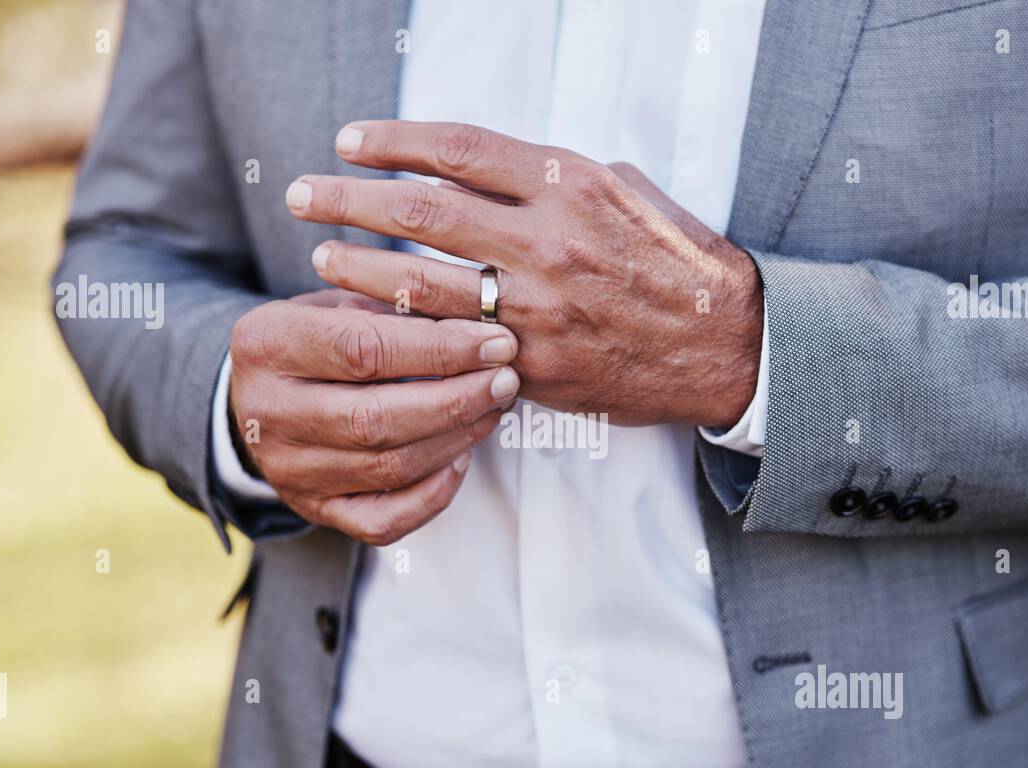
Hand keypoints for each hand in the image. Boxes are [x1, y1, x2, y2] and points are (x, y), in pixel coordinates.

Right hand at [228, 288, 519, 543]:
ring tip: (494, 408)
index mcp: (266, 345)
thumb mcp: (340, 303)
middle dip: (456, 400)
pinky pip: (383, 521)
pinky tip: (461, 458)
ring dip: (455, 439)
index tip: (495, 342)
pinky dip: (433, 494)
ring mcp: (288, 470)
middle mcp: (266, 413)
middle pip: (375, 418)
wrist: (260, 397)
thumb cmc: (316, 339)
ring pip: (388, 468)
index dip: (439, 349)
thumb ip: (399, 311)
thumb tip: (480, 330)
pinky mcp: (312, 509)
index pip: (363, 350)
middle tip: (506, 380)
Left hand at [284, 121, 762, 427]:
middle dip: (349, 201)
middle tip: (302, 197)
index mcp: (568, 185)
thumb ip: (554, 177)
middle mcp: (546, 242)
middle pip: (420, 212)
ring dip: (360, 269)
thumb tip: (491, 168)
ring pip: (423, 284)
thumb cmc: (678, 261)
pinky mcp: (533, 365)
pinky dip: (408, 331)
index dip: (391, 142)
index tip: (349, 142)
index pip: (455, 151)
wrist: (725, 346)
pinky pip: (453, 345)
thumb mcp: (628, 192)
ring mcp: (536, 309)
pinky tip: (374, 321)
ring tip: (322, 259)